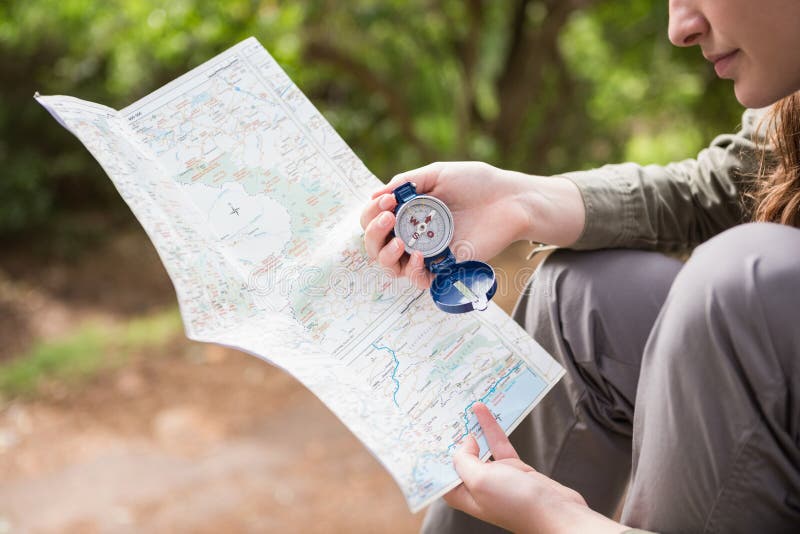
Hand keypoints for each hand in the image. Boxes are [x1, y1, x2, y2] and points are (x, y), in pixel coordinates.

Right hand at [360, 162, 534, 288]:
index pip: (374, 219)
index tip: (387, 202)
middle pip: (375, 246)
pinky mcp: (445, 267)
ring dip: (386, 255)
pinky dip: (413, 271)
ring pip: (391, 267)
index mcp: (408, 210)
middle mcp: (413, 233)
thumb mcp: (437, 174)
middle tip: (388, 219)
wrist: (510, 200)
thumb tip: (374, 196)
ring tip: (400, 242)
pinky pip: (419, 279)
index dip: (372, 214)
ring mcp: (428, 251)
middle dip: (373, 234)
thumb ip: (406, 182)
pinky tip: (419, 257)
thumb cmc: (477, 184)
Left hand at [445, 403, 625, 533]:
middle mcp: (479, 487)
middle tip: (441, 416)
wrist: (557, 511)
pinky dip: (491, 429)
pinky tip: (484, 412)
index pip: (443, 477)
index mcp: (465, 497)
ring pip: (480, 449)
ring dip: (472, 430)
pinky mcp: (515, 469)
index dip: (434, 459)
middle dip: (451, 440)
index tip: (427, 437)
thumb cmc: (516, 503)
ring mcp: (498, 477)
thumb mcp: (480, 481)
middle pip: (460, 460)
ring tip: (461, 408)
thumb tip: (463, 444)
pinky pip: (499, 445)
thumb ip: (464, 461)